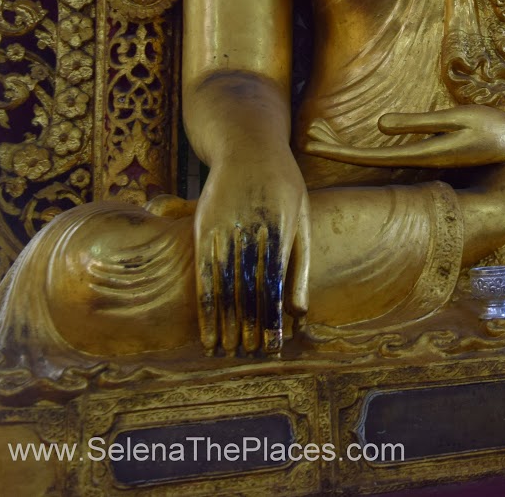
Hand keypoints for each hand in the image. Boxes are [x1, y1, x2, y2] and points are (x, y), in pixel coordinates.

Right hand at [194, 148, 309, 354]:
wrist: (247, 146)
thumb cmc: (282, 187)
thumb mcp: (302, 217)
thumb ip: (301, 265)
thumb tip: (301, 313)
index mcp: (283, 229)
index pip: (277, 285)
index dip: (274, 317)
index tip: (276, 346)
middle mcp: (253, 231)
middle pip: (250, 290)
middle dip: (251, 326)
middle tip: (253, 357)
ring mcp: (225, 230)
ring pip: (225, 287)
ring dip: (226, 324)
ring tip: (229, 353)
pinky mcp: (203, 229)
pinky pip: (203, 276)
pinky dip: (205, 307)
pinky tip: (207, 332)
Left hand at [302, 104, 504, 167]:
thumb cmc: (494, 129)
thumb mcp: (458, 119)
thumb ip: (419, 123)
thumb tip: (379, 125)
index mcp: (421, 155)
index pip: (369, 157)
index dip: (339, 150)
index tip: (312, 140)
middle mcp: (417, 162)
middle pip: (366, 159)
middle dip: (335, 147)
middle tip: (308, 132)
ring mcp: (423, 160)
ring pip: (375, 156)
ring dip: (348, 145)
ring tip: (322, 129)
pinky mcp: (429, 155)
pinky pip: (388, 152)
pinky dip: (367, 143)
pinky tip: (360, 135)